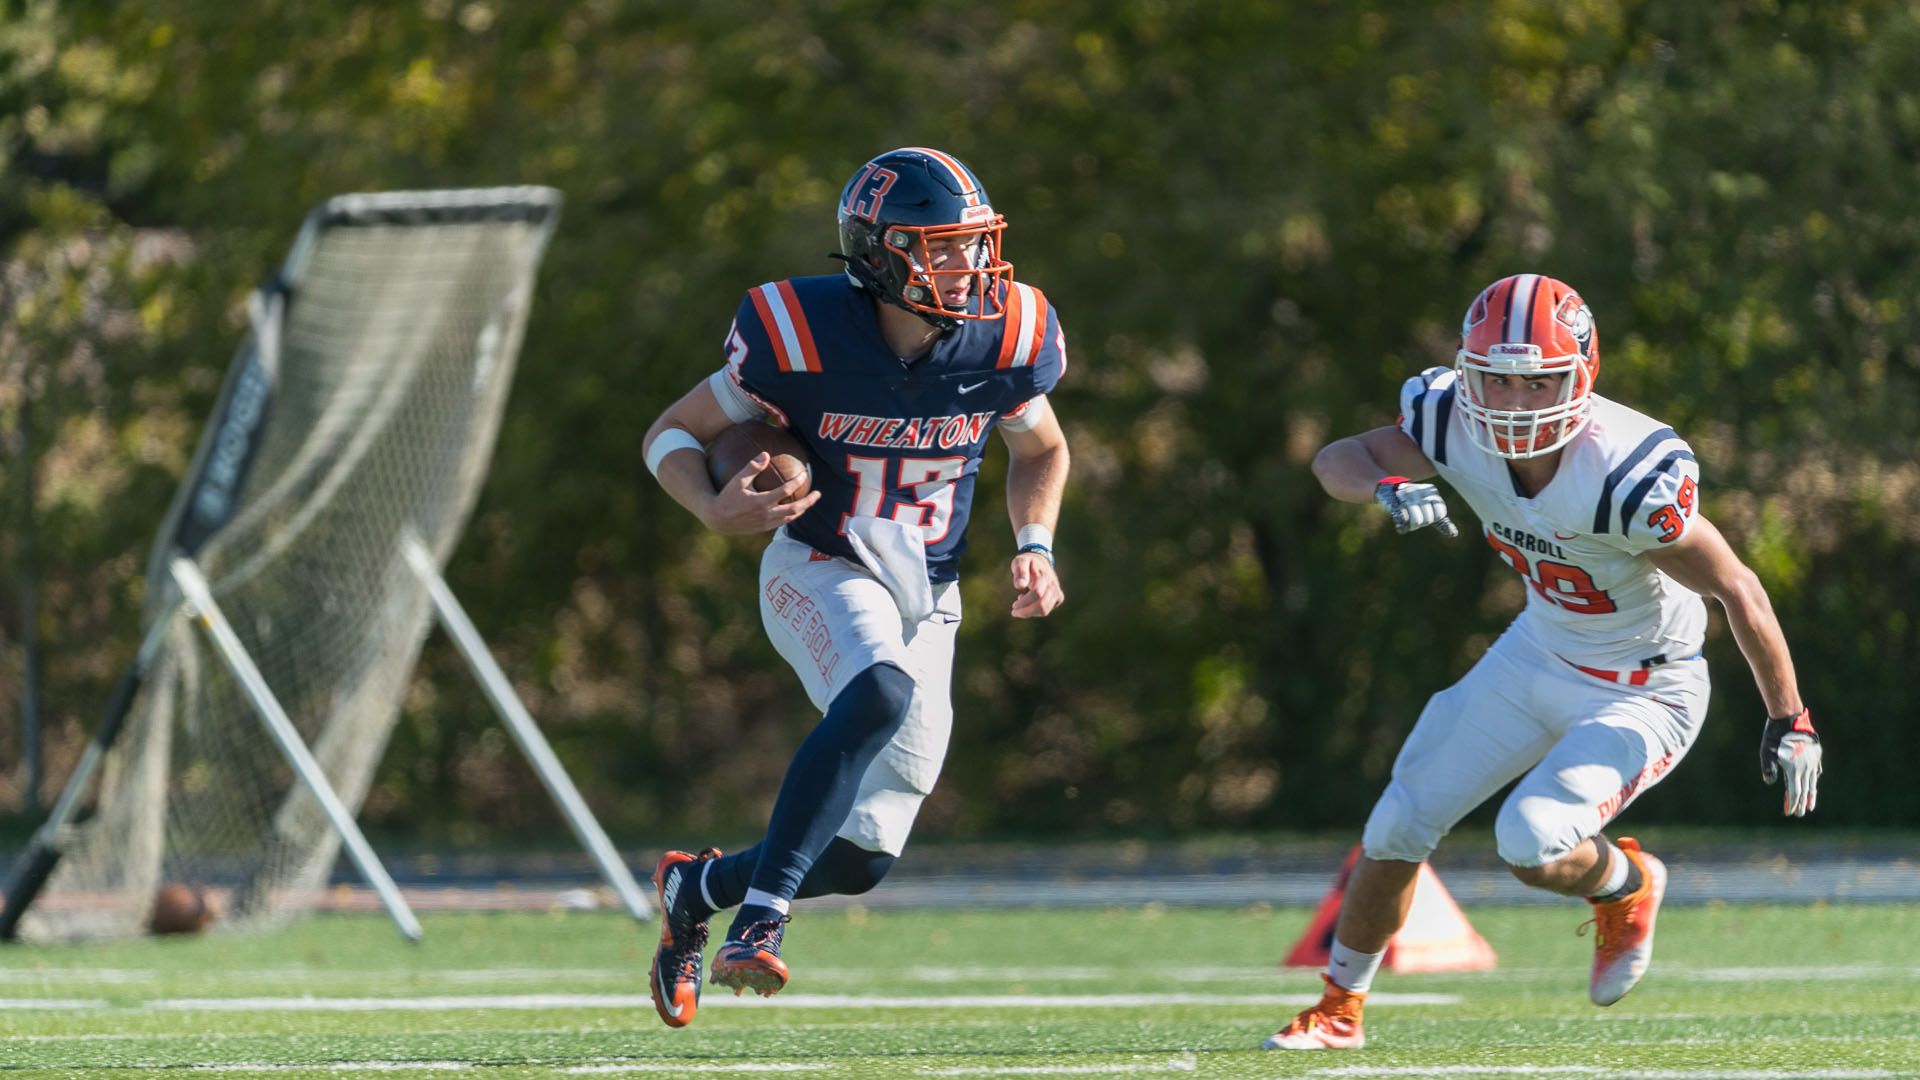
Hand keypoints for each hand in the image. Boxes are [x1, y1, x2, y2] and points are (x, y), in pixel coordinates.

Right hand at [701, 452, 820, 533]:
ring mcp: (766, 523)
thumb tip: (766, 453)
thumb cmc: (726, 496)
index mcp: (760, 502)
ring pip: (790, 518)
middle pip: (794, 509)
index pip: (784, 491)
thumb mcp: (737, 480)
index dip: (796, 482)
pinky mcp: (764, 528)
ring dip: (802, 510)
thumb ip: (752, 467)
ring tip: (810, 501)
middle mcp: (766, 515)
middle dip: (808, 502)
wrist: (718, 519)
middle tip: (818, 493)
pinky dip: (792, 515)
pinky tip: (795, 508)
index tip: (804, 473)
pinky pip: (782, 522)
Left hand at [1010, 550, 1063, 618]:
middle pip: (1042, 606)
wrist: (1041, 561)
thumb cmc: (1028, 562)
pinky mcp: (1059, 598)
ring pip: (1045, 611)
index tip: (1014, 606)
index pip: (1037, 594)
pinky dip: (1036, 611)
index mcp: (1044, 576)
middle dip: (1026, 612)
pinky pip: (1047, 610)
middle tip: (1014, 611)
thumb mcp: (1020, 562)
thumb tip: (1019, 586)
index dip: (1024, 603)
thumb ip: (1020, 572)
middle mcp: (1053, 585)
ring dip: (1030, 612)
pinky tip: (1030, 602)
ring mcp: (1057, 592)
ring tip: (1021, 601)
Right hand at [1375, 476, 1457, 536]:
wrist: (1390, 488)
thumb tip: (1454, 534)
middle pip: (1428, 519)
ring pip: (1417, 521)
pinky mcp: (1394, 503)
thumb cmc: (1413, 502)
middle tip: (1414, 516)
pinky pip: (1403, 519)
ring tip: (1408, 520)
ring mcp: (1406, 497)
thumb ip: (1441, 520)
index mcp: (1431, 492)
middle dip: (1421, 522)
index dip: (1433, 518)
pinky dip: (1403, 527)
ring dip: (1412, 526)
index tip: (1426, 513)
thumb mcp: (1430, 508)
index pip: (1439, 514)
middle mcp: (1420, 492)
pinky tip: (1402, 529)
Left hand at [1759, 707, 1820, 816]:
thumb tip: (1769, 782)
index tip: (1790, 813)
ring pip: (1812, 781)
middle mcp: (1805, 767)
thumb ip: (1768, 768)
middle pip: (1805, 790)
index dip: (1792, 803)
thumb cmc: (1774, 736)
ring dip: (1811, 794)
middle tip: (1800, 814)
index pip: (1795, 792)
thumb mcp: (1766, 752)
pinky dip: (1813, 779)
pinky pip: (1816, 770)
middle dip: (1801, 803)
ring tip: (1810, 805)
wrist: (1790, 719)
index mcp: (1794, 768)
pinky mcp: (1815, 754)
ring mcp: (1812, 760)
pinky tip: (1813, 784)